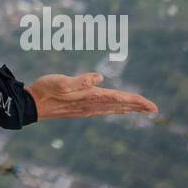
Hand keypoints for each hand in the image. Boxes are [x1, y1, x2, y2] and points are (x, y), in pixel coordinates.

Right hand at [28, 72, 156, 119]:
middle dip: (138, 107)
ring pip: (113, 109)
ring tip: (141, 109)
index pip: (119, 99)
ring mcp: (86, 109)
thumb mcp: (61, 82)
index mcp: (90, 97)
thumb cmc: (46, 90)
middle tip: (155, 110)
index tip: (151, 105)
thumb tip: (99, 77)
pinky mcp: (81, 109)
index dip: (136, 101)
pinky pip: (105, 110)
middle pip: (120, 106)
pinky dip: (116, 109)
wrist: (32, 104)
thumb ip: (81, 80)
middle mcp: (91, 105)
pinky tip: (117, 109)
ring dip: (128, 109)